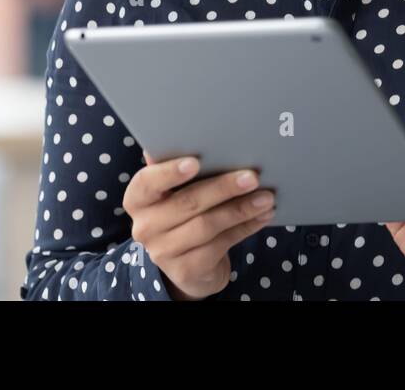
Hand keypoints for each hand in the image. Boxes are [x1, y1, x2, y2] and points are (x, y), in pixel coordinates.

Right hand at [124, 152, 276, 300]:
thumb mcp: (176, 193)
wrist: (188, 265)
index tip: (195, 162)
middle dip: (223, 188)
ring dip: (241, 209)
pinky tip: (263, 216)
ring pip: (207, 225)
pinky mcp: (186, 270)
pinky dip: (246, 227)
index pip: (146, 183)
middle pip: (187, 203)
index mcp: (138, 199)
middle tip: (252, 176)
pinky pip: (221, 244)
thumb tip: (194, 134)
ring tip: (266, 197)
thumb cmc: (184, 214)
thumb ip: (180, 169)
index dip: (169, 172)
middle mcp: (144, 227)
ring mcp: (163, 252)